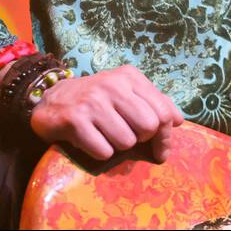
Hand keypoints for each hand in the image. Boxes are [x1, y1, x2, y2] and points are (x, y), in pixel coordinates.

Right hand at [29, 64, 184, 162]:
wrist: (51, 99)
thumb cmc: (97, 99)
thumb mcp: (127, 93)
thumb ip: (155, 103)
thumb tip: (178, 121)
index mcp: (130, 77)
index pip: (163, 112)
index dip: (165, 136)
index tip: (160, 149)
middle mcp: (113, 85)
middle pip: (148, 126)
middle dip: (141, 139)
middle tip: (127, 137)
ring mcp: (93, 101)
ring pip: (126, 141)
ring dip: (118, 146)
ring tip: (106, 135)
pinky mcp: (75, 120)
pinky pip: (103, 151)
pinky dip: (100, 153)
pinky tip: (91, 140)